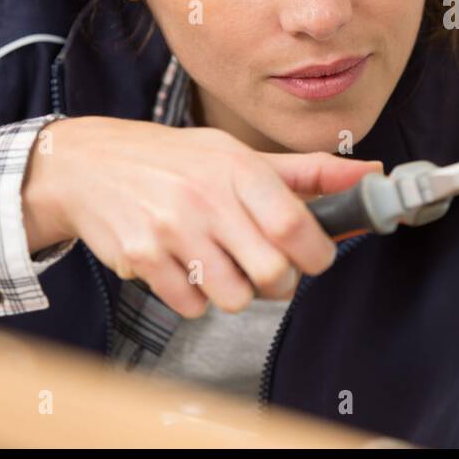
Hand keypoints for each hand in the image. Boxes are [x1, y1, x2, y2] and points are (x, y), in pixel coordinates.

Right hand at [21, 116, 382, 316]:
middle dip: (282, 283)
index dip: (318, 254)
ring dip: (238, 292)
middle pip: (271, 273)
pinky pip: (192, 305)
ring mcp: (171, 231)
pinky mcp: (142, 259)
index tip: (316, 256)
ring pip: (233, 297)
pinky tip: (188, 268)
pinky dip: (198, 298)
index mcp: (238, 168)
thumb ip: (309, 172)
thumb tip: (371, 176)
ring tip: (225, 265)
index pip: (295, 227)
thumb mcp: (239, 153)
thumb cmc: (175, 160)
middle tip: (271, 270)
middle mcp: (205, 198)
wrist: (87, 165)